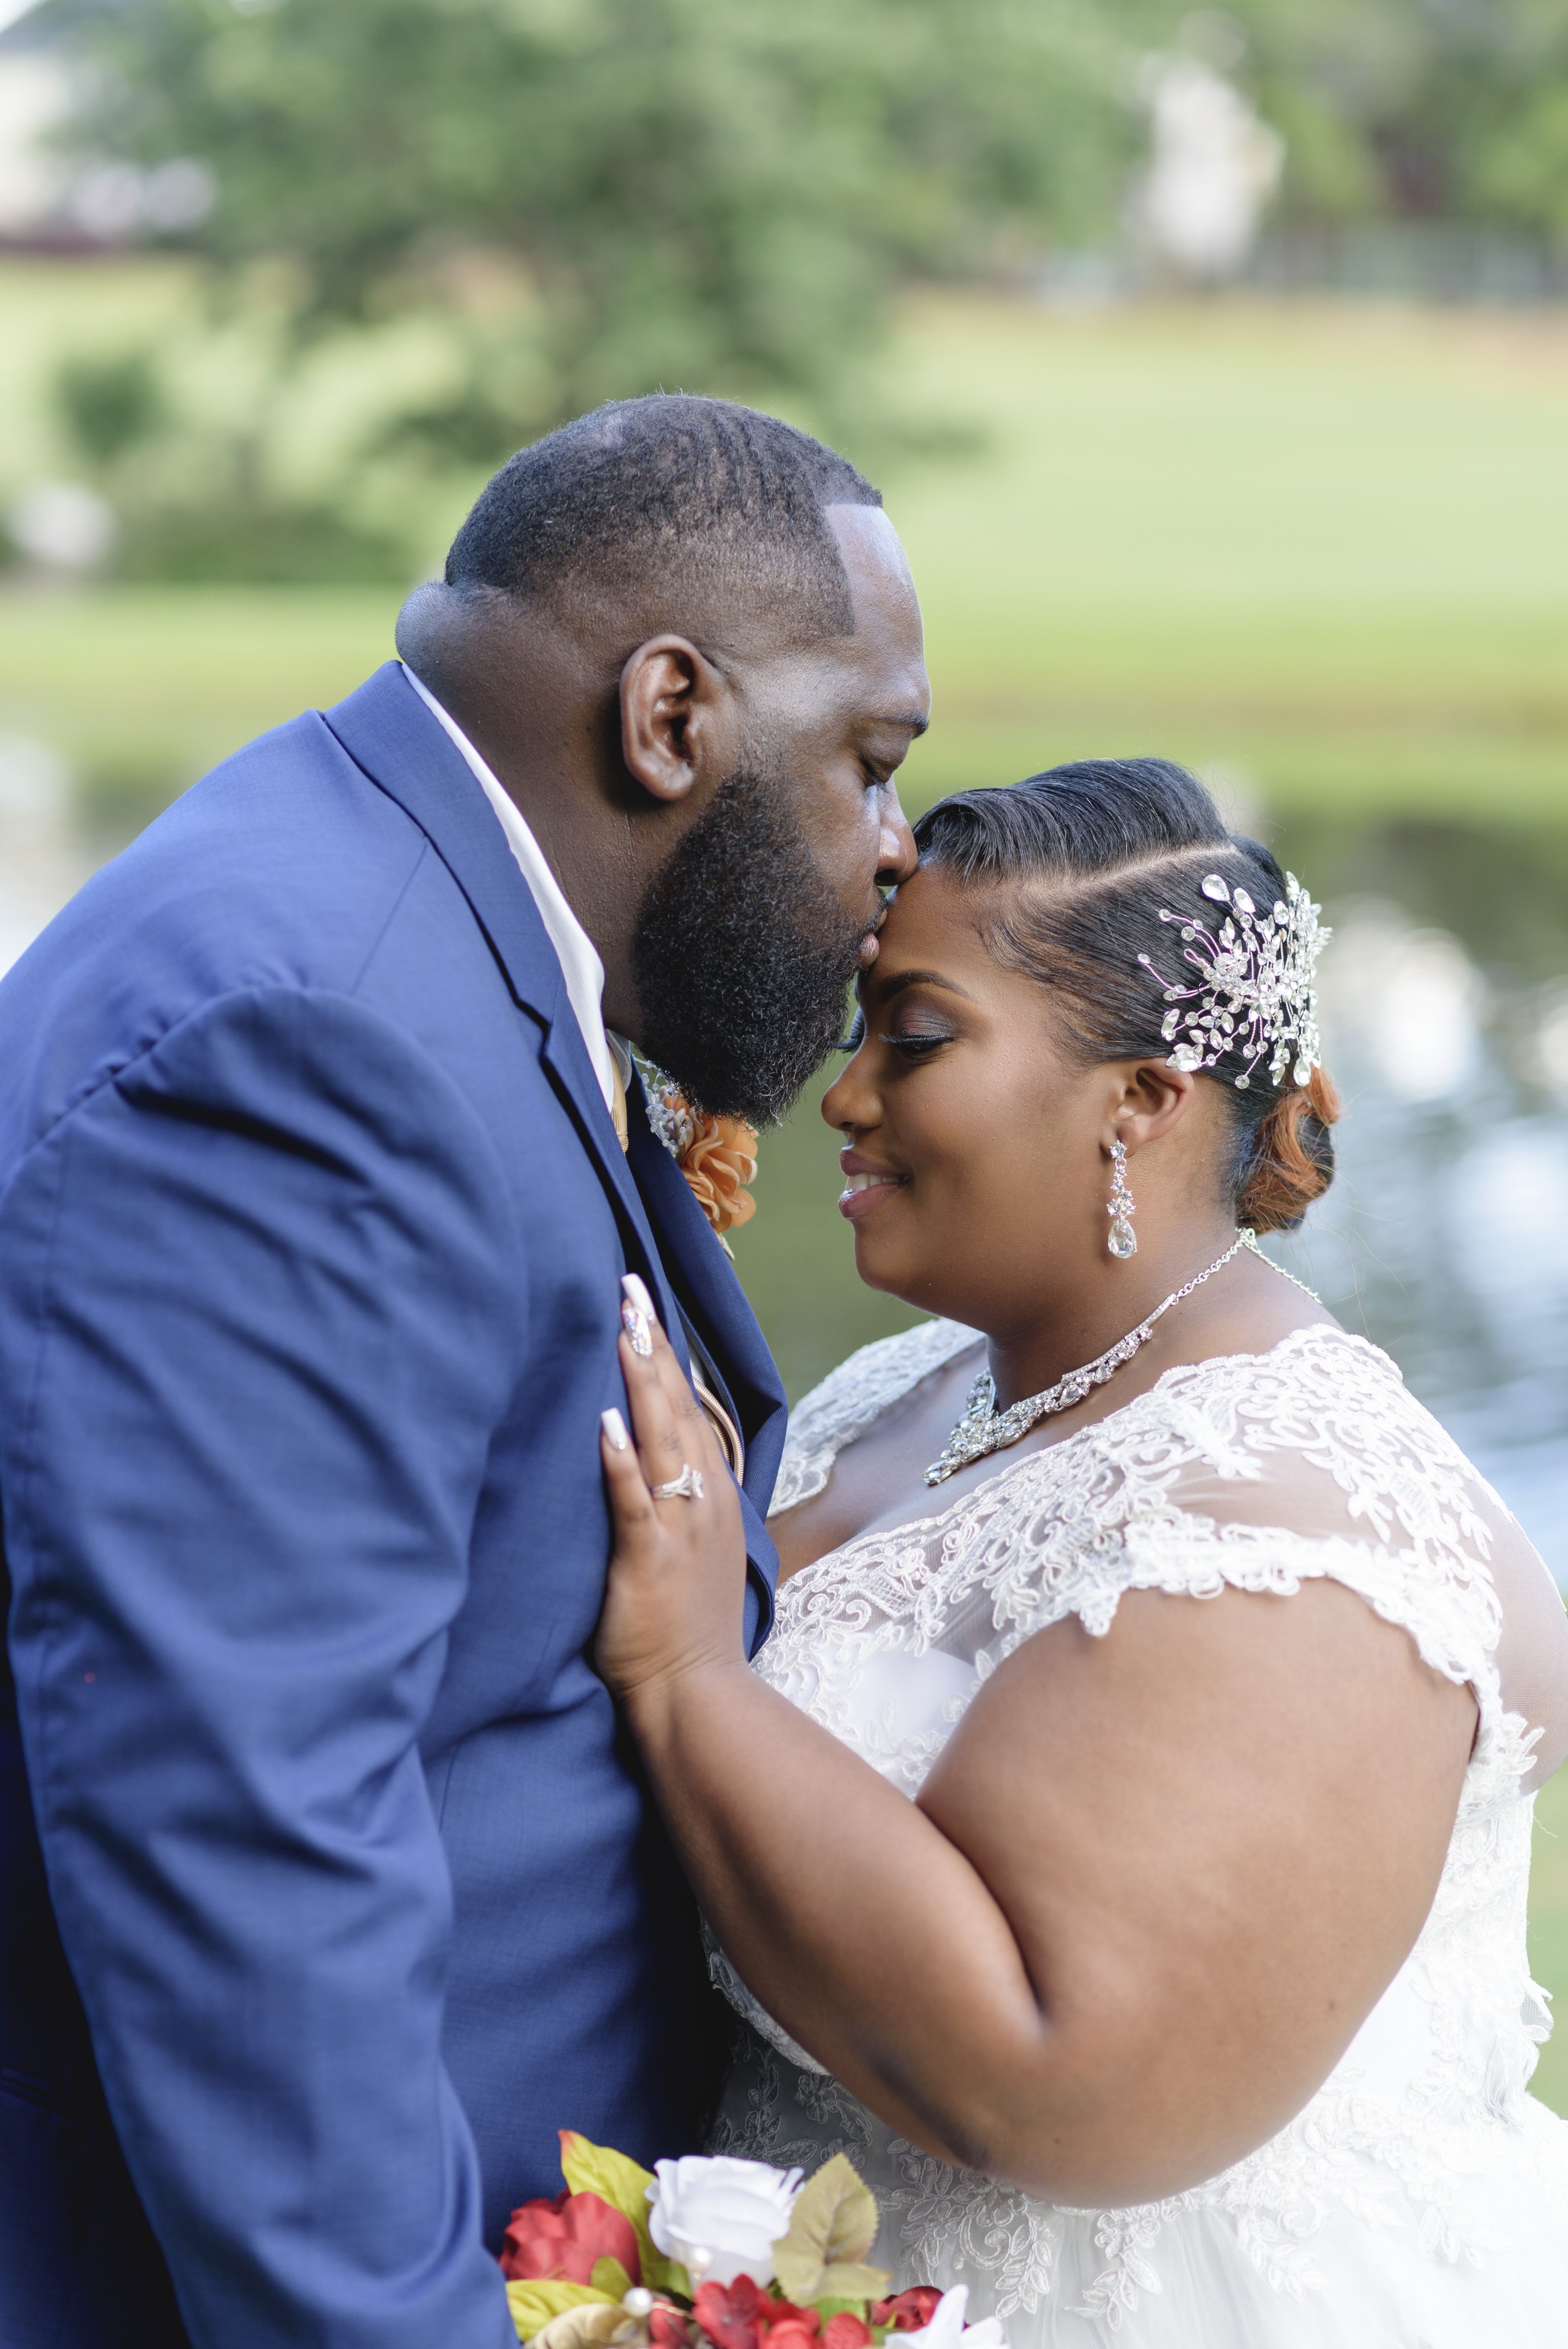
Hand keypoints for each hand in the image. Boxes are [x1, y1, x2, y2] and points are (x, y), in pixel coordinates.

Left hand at [596, 1275, 748, 1709]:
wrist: (698, 1694)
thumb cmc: (684, 1628)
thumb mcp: (693, 1551)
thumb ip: (675, 1500)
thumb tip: (642, 1453)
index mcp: (710, 1495)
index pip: (689, 1407)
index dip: (666, 1353)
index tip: (644, 1303)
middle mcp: (700, 1501)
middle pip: (677, 1406)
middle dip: (652, 1343)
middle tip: (629, 1286)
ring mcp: (678, 1528)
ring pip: (662, 1438)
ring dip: (642, 1380)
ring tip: (624, 1326)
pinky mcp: (647, 1560)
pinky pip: (634, 1502)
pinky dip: (621, 1461)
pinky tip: (604, 1422)